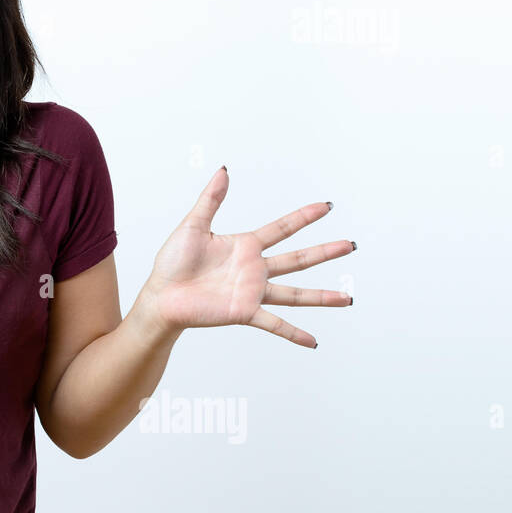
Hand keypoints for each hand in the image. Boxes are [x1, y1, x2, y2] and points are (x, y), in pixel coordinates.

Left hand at [139, 166, 353, 347]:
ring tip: (346, 299)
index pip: (282, 228)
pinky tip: (313, 342)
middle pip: (298, 259)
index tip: (327, 206)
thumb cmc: (172, 262)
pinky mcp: (244, 312)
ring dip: (322, 297)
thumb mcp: (193, 226)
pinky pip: (274, 324)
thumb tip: (223, 170)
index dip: (304, 217)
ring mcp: (252, 292)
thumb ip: (210, 199)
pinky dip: (293, 333)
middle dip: (325, 252)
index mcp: (245, 246)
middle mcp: (254, 269)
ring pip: (295, 294)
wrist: (161, 295)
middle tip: (350, 245)